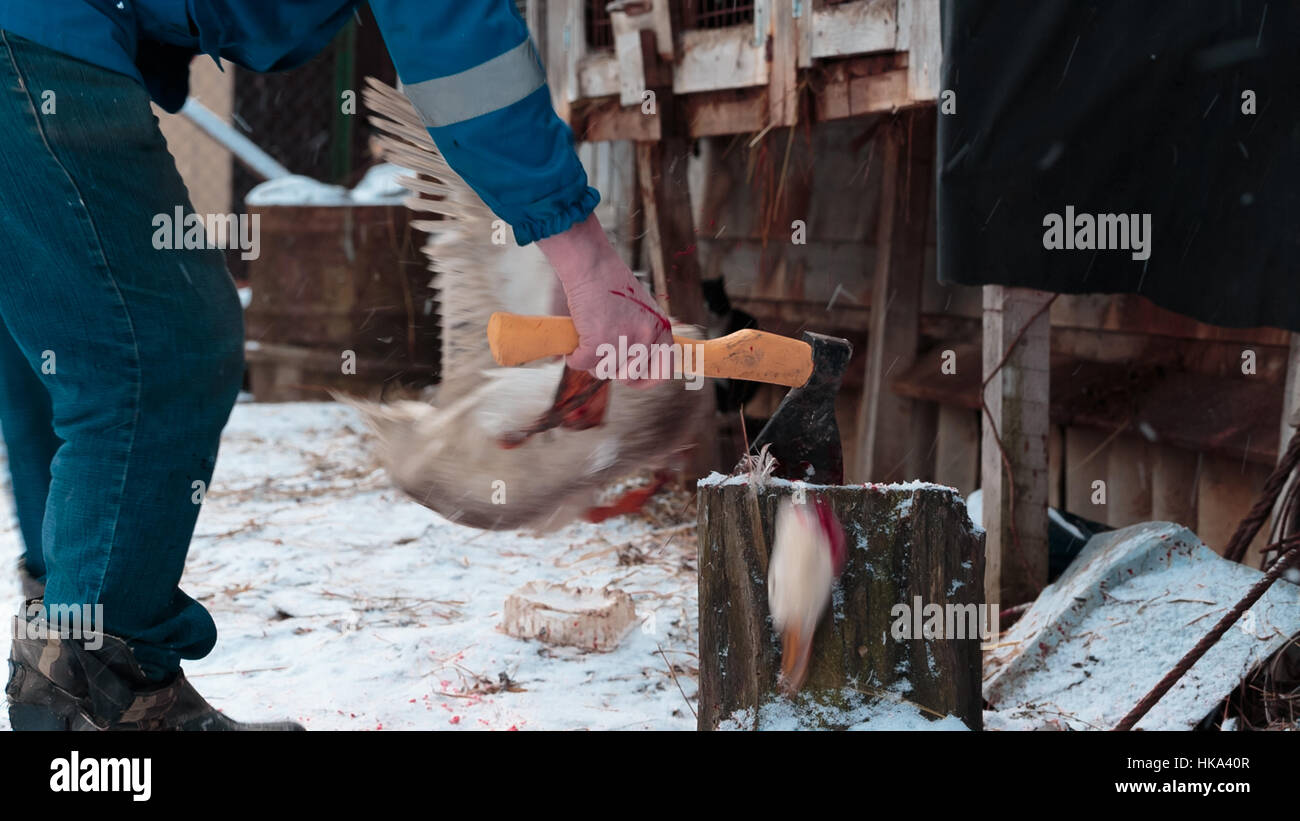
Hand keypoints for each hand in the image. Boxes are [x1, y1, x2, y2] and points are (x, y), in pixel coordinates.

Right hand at [536, 213, 671, 386]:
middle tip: (600, 349)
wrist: (593, 266)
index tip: (630, 379)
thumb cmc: (611, 286)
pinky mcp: (599, 342)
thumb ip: (642, 338)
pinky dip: (574, 356)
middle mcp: (647, 337)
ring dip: (590, 361)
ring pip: (602, 372)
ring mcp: (625, 341)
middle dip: (610, 368)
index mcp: (661, 330)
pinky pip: (582, 363)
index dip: (645, 380)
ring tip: (587, 339)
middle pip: (626, 376)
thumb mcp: (640, 312)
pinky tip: (575, 342)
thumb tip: (630, 373)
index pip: (663, 371)